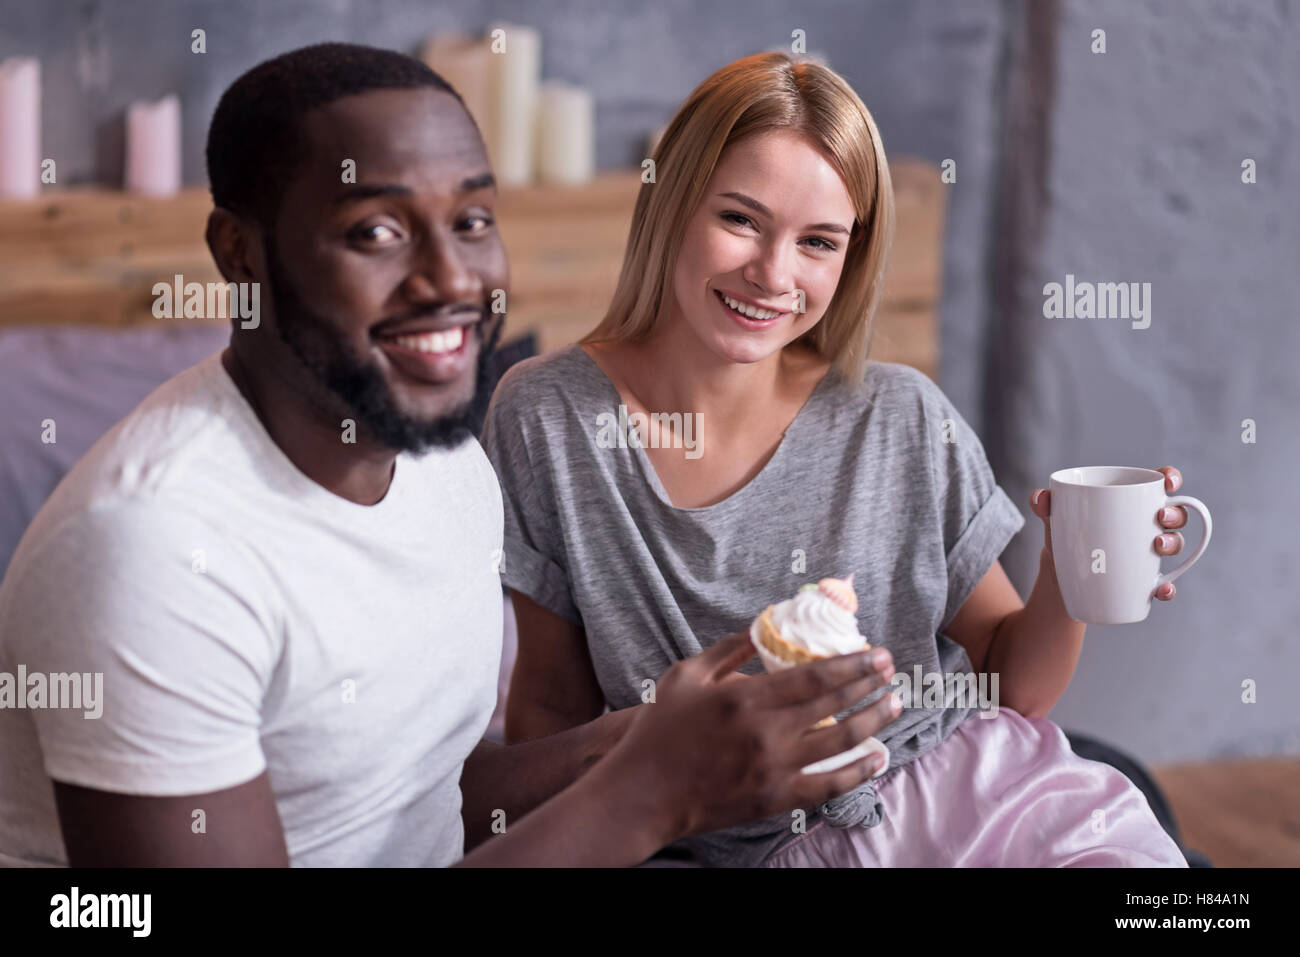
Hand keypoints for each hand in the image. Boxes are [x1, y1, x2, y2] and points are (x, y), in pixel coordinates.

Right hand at [596, 631, 899, 846]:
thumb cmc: (660, 731)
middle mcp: (766, 732)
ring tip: (894, 704)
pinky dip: (858, 773)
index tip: (877, 653)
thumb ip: (727, 651)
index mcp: (745, 698)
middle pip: (834, 705)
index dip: (853, 664)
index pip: (815, 676)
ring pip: (840, 743)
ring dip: (873, 721)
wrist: (644, 793)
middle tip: (893, 670)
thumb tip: (762, 627)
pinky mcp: (775, 799)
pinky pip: (828, 787)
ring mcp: (774, 768)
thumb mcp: (686, 676)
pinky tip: (877, 758)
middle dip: (871, 684)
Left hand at [1030, 465, 1186, 600]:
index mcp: (1131, 498)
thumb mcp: (1055, 516)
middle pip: (1176, 513)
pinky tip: (1161, 590)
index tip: (1168, 481)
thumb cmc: (1067, 532)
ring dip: (1173, 544)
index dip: (1171, 477)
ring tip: (1156, 546)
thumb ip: (1044, 503)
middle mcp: (1148, 523)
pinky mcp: (1147, 579)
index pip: (1159, 482)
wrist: (1062, 573)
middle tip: (1159, 518)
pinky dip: (1167, 587)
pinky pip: (1165, 583)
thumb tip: (1040, 498)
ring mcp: (1150, 551)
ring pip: (1175, 543)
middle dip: (1175, 514)